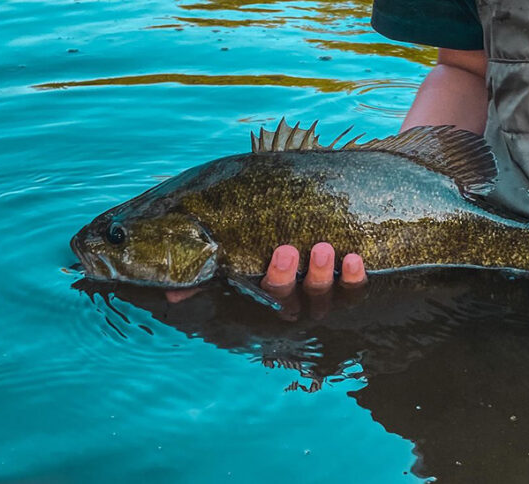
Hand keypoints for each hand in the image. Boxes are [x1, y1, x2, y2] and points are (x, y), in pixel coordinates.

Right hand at [165, 242, 366, 314]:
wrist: (307, 226)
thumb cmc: (263, 243)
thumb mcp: (236, 258)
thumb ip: (208, 274)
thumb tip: (172, 292)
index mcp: (269, 296)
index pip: (269, 297)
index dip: (277, 279)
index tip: (281, 250)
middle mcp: (297, 302)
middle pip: (293, 300)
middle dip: (290, 276)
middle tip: (290, 248)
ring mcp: (324, 297)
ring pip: (324, 297)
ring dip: (325, 275)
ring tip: (325, 248)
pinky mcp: (348, 289)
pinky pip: (354, 292)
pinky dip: (356, 279)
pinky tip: (356, 258)